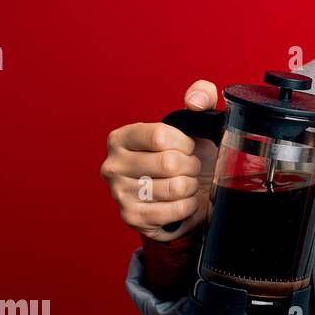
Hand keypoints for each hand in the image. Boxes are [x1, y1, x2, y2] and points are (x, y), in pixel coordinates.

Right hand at [100, 80, 219, 241]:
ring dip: (191, 186)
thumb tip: (197, 100)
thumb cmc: (186, 154)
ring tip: (186, 184)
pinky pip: (174, 211)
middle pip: (169, 163)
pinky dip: (188, 206)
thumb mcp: (194, 121)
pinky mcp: (132, 218)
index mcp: (122, 138)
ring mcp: (119, 194)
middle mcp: (113, 165)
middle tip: (189, 168)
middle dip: (191, 166)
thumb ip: (201, 97)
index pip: (160, 137)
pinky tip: (183, 201)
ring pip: (175, 188)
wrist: (186, 192)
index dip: (185, 143)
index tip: (187, 146)